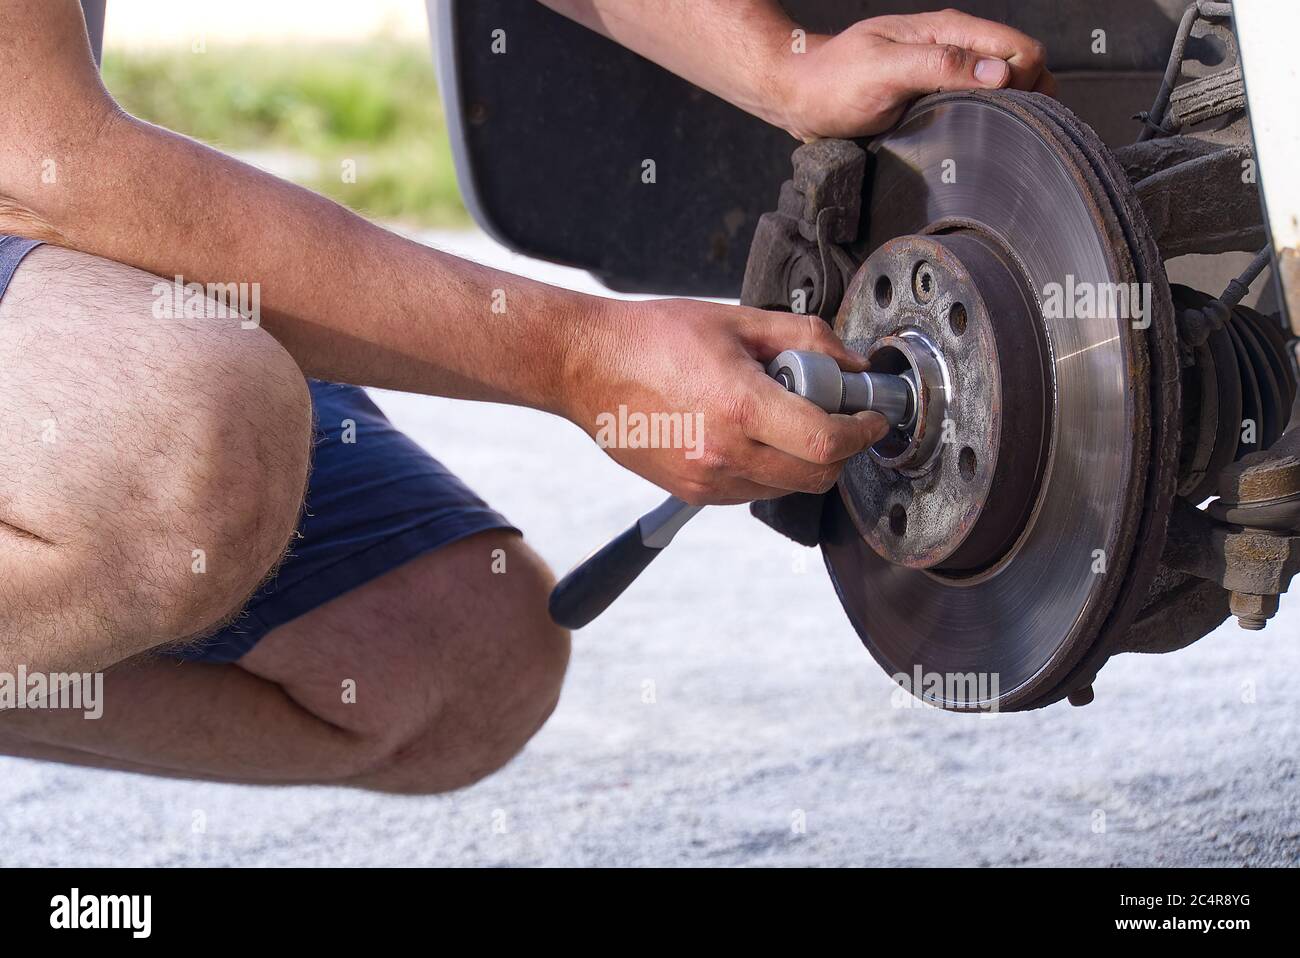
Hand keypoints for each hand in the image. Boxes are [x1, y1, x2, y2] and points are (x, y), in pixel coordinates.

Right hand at [566, 299, 887, 505]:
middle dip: (841, 451)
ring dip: (803, 461)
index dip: (862, 432)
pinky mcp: (690, 493)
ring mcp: (705, 479)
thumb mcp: (735, 320)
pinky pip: (750, 491)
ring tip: (781, 418)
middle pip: (816, 476)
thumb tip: (851, 361)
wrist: (584, 366)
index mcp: (740, 406)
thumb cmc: (651, 337)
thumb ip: (803, 338)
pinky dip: (766, 469)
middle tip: (838, 418)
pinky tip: (747, 433)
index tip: (872, 417)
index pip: (827, 443)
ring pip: (785, 488)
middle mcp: (724, 453)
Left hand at [773, 9, 1055, 140]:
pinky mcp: (933, 94)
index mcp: (948, 32)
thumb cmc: (833, 82)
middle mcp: (953, 47)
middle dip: (1025, 97)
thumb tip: (999, 75)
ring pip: (1002, 87)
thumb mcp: (883, 71)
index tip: (1002, 112)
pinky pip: (976, 103)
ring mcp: (944, 71)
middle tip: (999, 132)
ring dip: (1007, 110)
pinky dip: (986, 119)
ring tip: (990, 138)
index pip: (1021, 48)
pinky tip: (972, 139)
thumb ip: (939, 66)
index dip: (1024, 82)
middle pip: (1021, 67)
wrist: (799, 95)